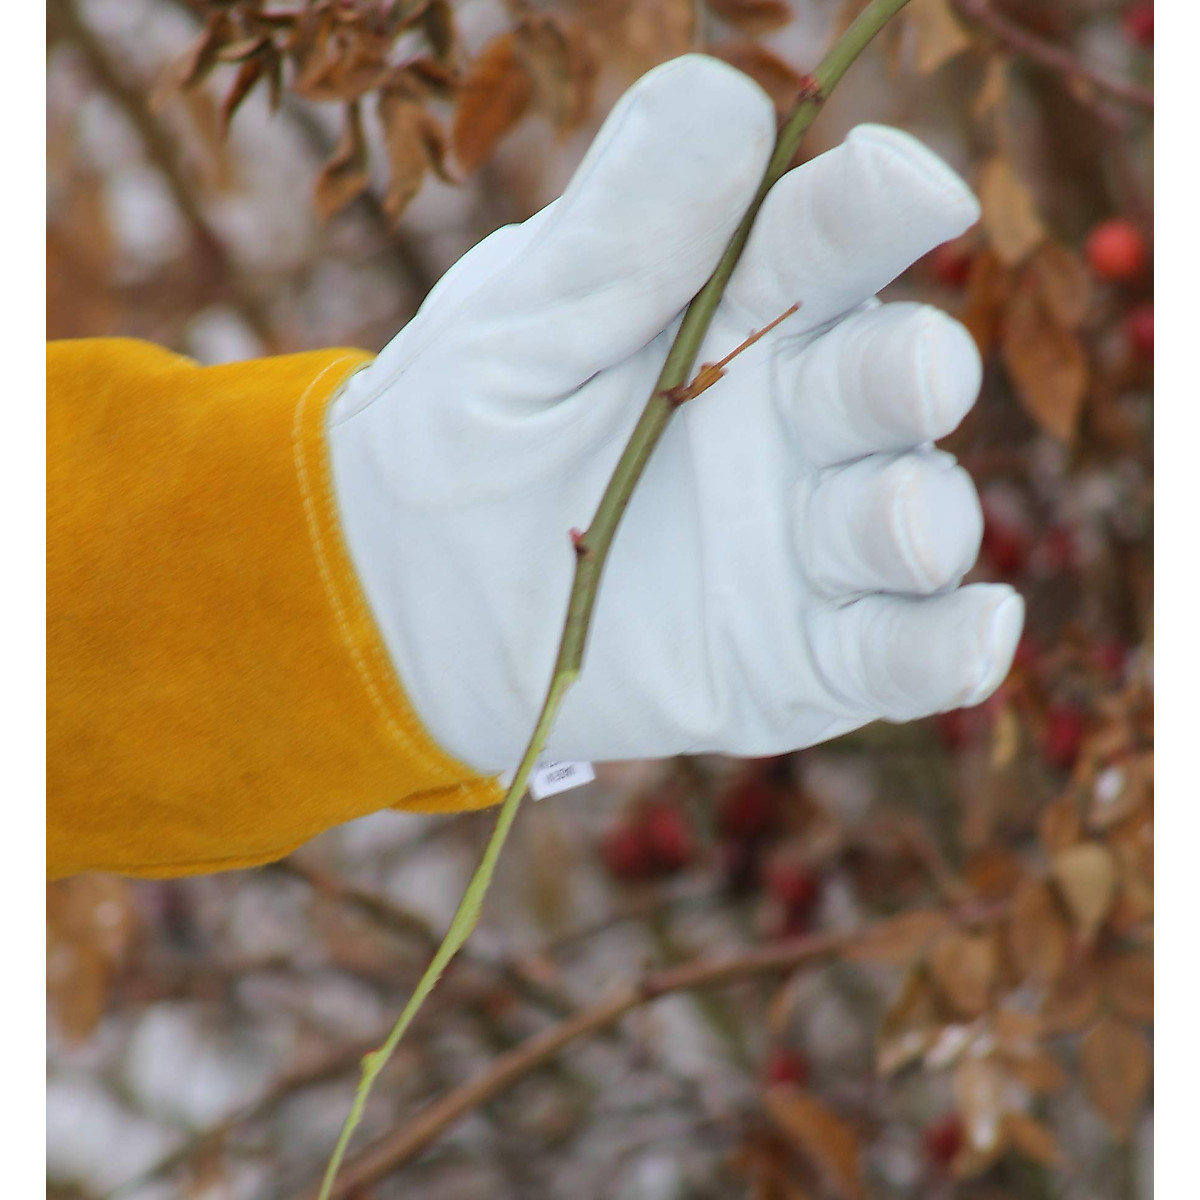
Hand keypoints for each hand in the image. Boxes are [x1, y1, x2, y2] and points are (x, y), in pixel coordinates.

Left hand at [328, 54, 1022, 773]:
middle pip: (896, 378)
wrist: (410, 594)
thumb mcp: (519, 327)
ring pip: (916, 515)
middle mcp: (796, 420)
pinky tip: (975, 631)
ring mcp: (806, 542)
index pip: (834, 237)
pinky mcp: (800, 658)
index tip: (908, 192)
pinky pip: (901, 652)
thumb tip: (728, 98)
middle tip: (908, 378)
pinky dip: (947, 647)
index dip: (882, 208)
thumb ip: (620, 232)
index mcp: (738, 309)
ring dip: (924, 515)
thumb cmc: (464, 432)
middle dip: (911, 375)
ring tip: (900, 529)